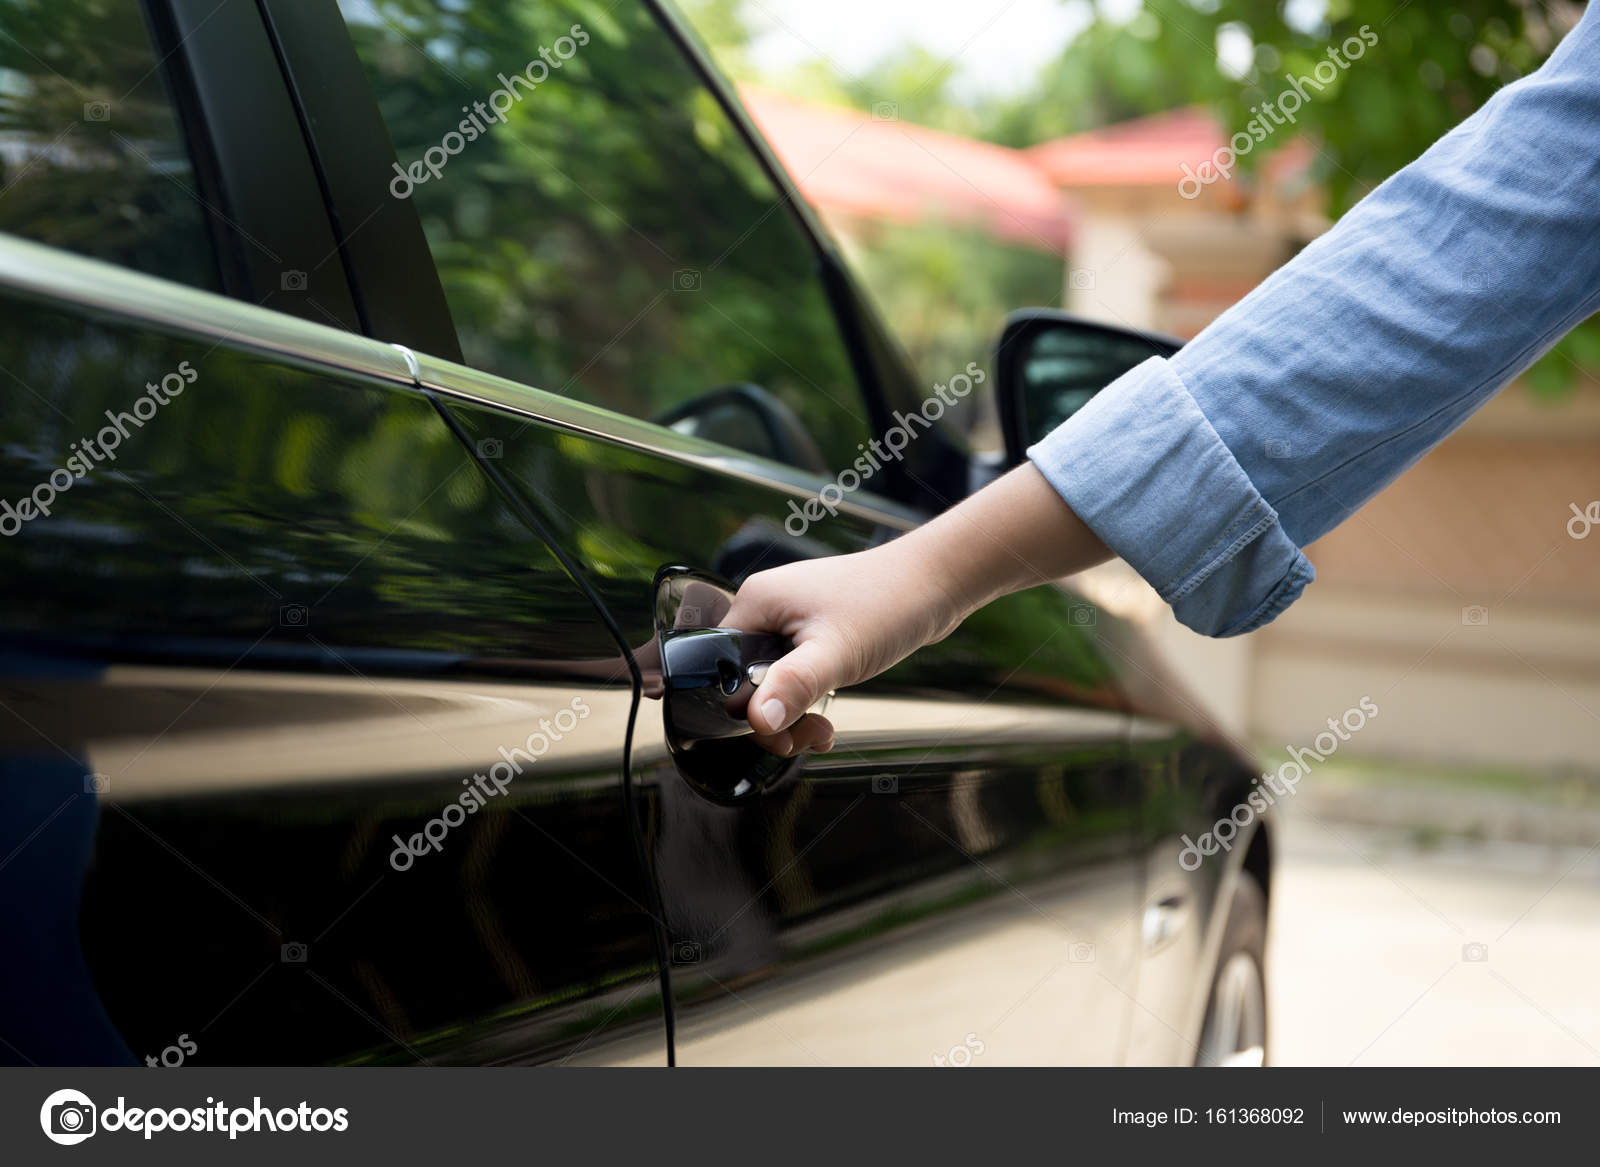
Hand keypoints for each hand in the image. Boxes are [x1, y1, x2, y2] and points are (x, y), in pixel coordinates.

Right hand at [725, 465, 1111, 755]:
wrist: (940, 581)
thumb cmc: (890, 602)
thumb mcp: (836, 653)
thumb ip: (793, 687)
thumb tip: (757, 721)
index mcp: (757, 601)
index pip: (721, 668)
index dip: (744, 709)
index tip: (778, 732)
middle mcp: (767, 607)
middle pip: (744, 680)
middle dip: (773, 718)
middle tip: (805, 738)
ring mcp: (791, 619)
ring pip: (771, 682)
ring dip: (792, 714)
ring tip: (820, 733)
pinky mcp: (814, 631)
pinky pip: (795, 675)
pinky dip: (807, 700)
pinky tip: (824, 720)